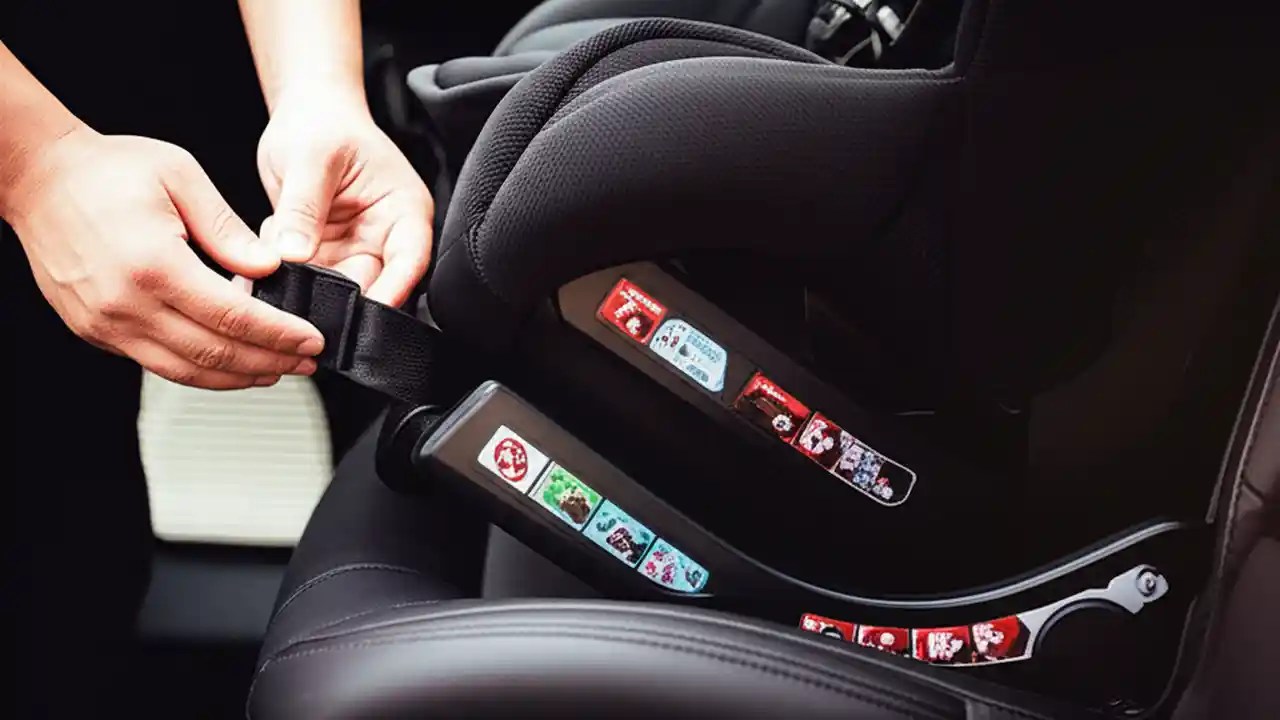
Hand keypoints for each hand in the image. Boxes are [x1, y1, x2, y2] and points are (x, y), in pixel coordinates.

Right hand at [3, 128, 324, 389]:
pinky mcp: (96, 331)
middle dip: (271, 362)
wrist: (38, 177)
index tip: (312, 338)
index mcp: (154, 266)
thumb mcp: (181, 178)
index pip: (234, 317)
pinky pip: (158, 363)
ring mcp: (106, 324)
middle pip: (215, 354)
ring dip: (239, 376)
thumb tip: (271, 269)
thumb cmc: (105, 171)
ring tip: (278, 368)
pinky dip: (201, 369)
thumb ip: (229, 231)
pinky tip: (231, 360)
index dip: (280, 334)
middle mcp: (126, 305)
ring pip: (187, 372)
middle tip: (307, 360)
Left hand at [256, 87, 432, 307]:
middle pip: (373, 285)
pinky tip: (261, 272)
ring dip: (305, 292)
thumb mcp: (312, 158)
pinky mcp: (324, 256)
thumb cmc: (323, 122)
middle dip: (338, 300)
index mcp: (403, 210)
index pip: (409, 260)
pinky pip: (308, 280)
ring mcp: (354, 249)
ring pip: (337, 291)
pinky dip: (285, 280)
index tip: (364, 313)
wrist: (306, 114)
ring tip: (272, 284)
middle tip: (301, 308)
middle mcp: (384, 236)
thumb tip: (293, 254)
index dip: (392, 290)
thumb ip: (303, 207)